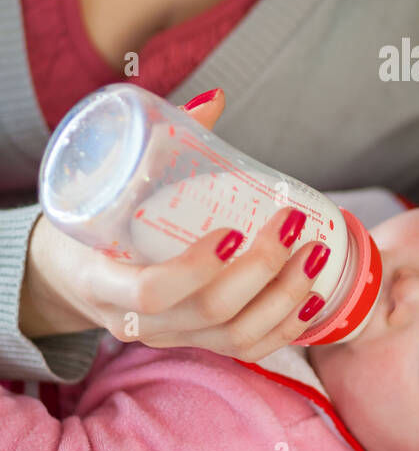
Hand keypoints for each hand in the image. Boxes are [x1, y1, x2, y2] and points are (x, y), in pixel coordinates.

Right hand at [20, 90, 330, 361]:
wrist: (69, 271)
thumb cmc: (90, 218)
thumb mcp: (107, 181)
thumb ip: (159, 141)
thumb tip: (216, 100)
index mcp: (101, 281)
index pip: (151, 292)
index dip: (195, 268)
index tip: (232, 231)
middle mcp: (134, 321)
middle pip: (208, 312)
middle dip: (262, 270)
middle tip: (293, 225)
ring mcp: (167, 337)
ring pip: (234, 337)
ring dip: (285, 298)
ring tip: (316, 254)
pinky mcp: (193, 343)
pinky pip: (245, 350)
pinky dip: (286, 327)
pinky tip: (316, 296)